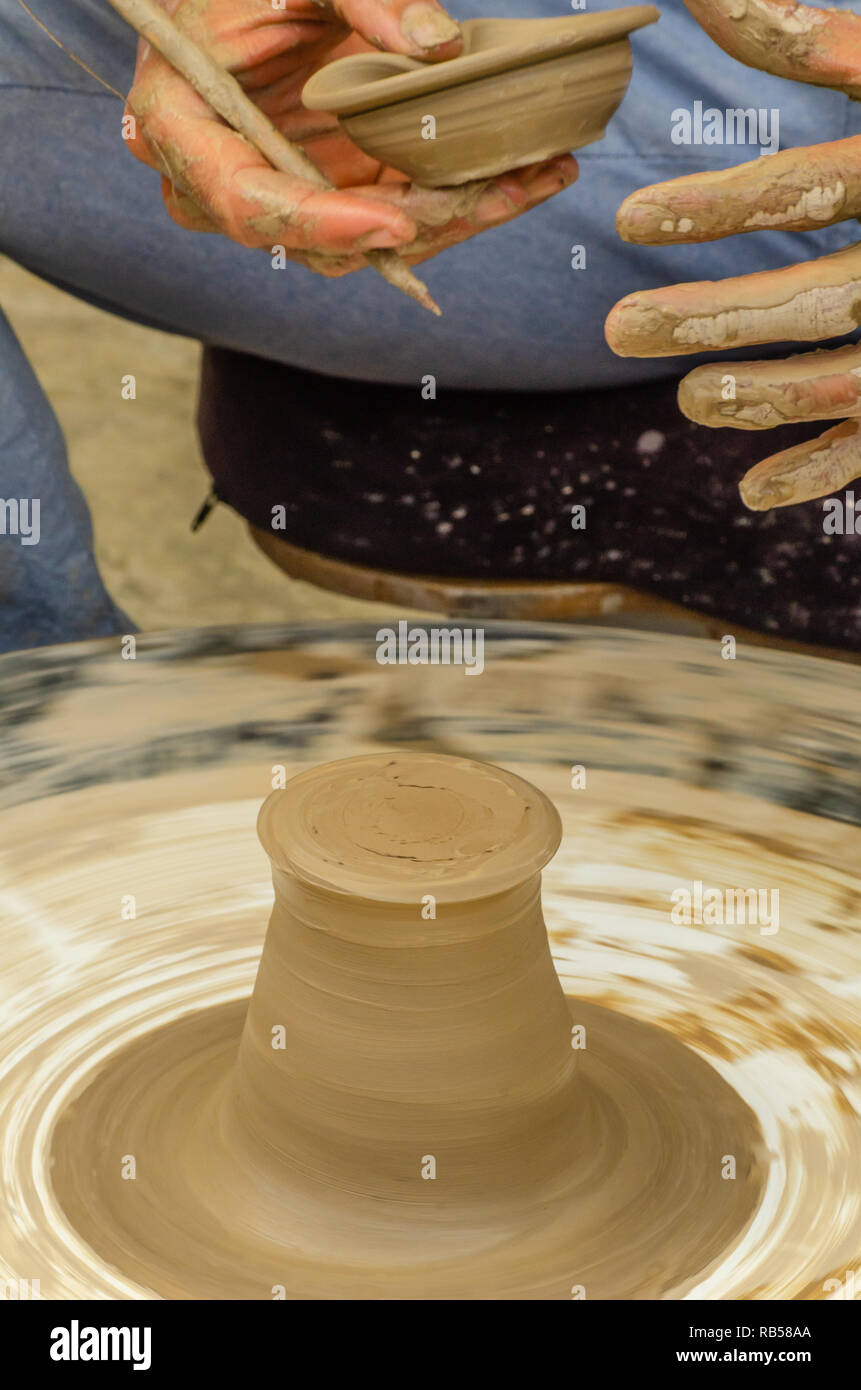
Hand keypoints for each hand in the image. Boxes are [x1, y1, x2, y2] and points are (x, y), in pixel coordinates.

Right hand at [124, 0, 575, 277]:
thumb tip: (436, 47)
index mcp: (182, 122)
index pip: (244, 201)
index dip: (318, 223)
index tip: (393, 224)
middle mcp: (219, 182)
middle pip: (317, 240)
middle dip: (419, 225)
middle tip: (504, 188)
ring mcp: (275, 197)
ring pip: (362, 247)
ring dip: (452, 223)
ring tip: (533, 178)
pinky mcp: (325, 196)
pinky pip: (387, 224)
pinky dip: (454, 207)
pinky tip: (519, 179)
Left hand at [605, 0, 860, 509]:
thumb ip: (807, 40)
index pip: (807, 190)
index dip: (716, 207)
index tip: (626, 224)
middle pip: (814, 302)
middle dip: (710, 319)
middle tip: (617, 331)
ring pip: (846, 383)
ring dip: (759, 399)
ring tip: (686, 403)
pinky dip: (820, 468)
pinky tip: (752, 492)